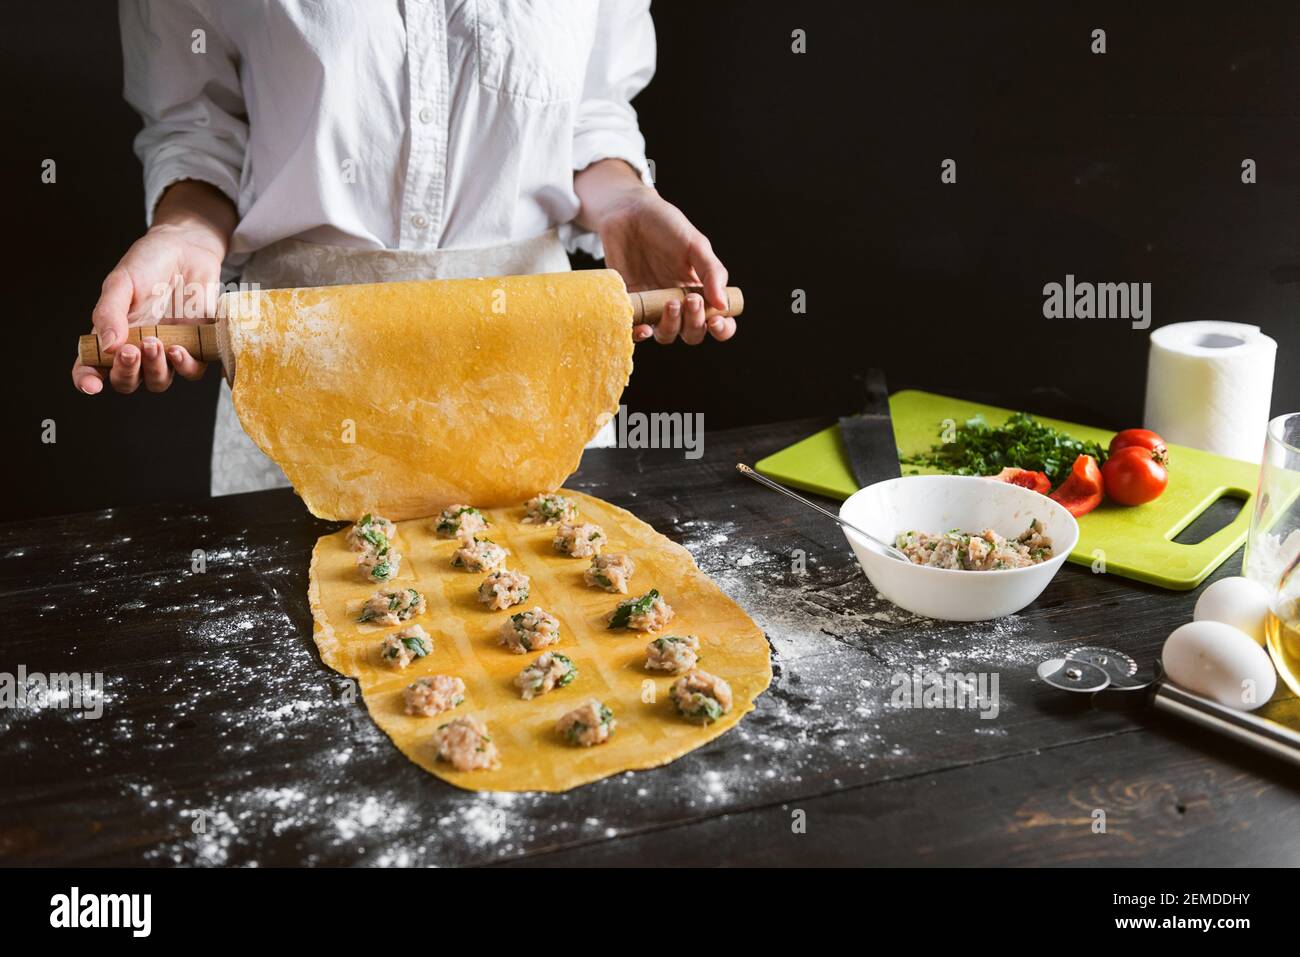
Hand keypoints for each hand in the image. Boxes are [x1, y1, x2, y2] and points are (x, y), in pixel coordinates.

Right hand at [73, 181, 234, 394]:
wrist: (187, 249)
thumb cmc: (148, 263)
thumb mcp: (121, 282)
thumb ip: (109, 312)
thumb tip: (105, 345)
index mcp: (111, 334)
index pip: (92, 366)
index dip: (88, 380)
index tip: (92, 385)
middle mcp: (137, 347)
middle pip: (127, 381)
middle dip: (126, 373)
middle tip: (130, 351)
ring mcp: (167, 349)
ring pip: (158, 381)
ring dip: (155, 370)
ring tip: (155, 344)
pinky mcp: (197, 346)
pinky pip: (192, 371)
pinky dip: (185, 367)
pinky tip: (180, 350)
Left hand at [574, 160, 734, 344]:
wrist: (627, 212)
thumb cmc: (665, 225)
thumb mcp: (695, 244)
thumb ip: (712, 272)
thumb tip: (723, 304)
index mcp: (701, 290)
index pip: (718, 321)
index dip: (722, 328)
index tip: (715, 319)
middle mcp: (679, 303)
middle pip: (692, 333)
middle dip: (694, 323)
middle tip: (690, 300)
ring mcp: (653, 306)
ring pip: (666, 335)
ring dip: (671, 327)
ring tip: (670, 303)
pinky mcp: (630, 304)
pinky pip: (636, 328)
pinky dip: (640, 334)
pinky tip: (643, 326)